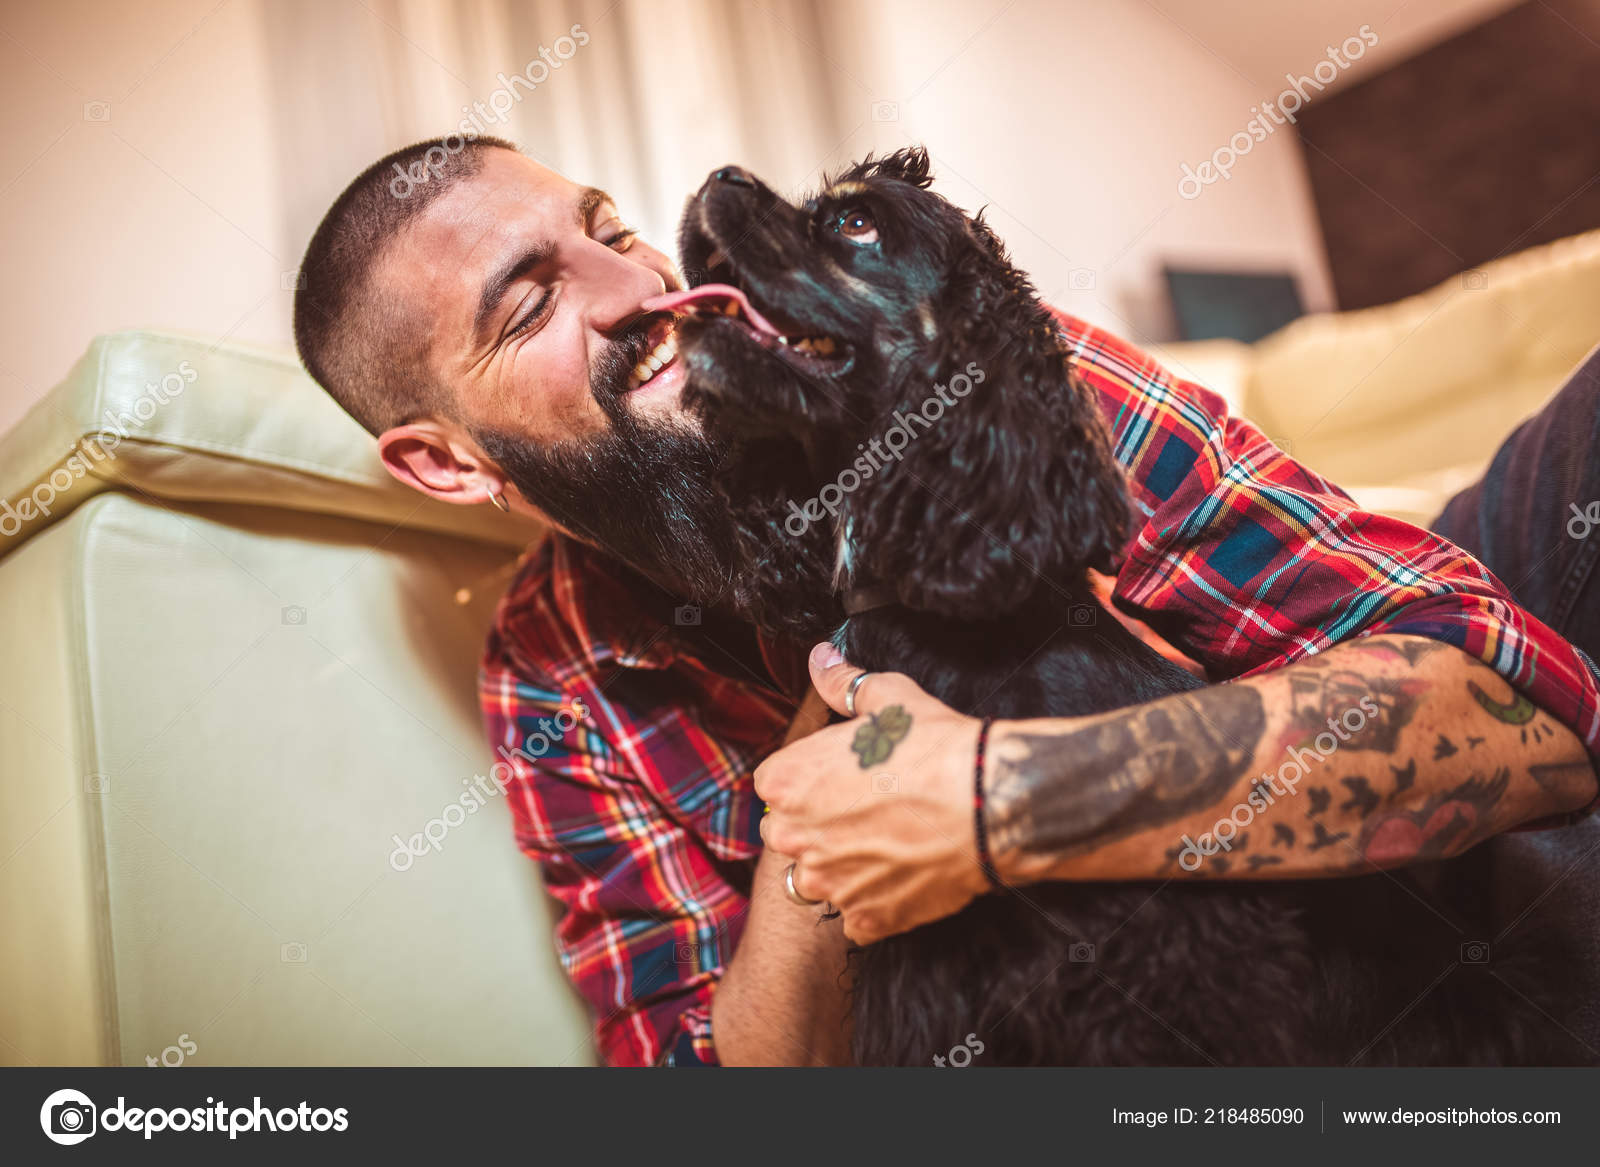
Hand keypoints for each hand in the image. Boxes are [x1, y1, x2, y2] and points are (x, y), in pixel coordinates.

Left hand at [754, 642, 988, 943]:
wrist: (987, 803)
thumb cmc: (934, 747)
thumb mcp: (885, 698)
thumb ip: (842, 683)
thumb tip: (821, 658)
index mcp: (789, 782)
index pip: (776, 784)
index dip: (810, 779)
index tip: (840, 777)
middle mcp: (797, 837)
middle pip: (790, 834)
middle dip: (817, 824)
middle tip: (867, 809)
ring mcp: (829, 883)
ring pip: (818, 879)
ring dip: (841, 866)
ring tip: (885, 843)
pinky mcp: (866, 918)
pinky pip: (856, 915)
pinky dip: (874, 901)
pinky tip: (902, 875)